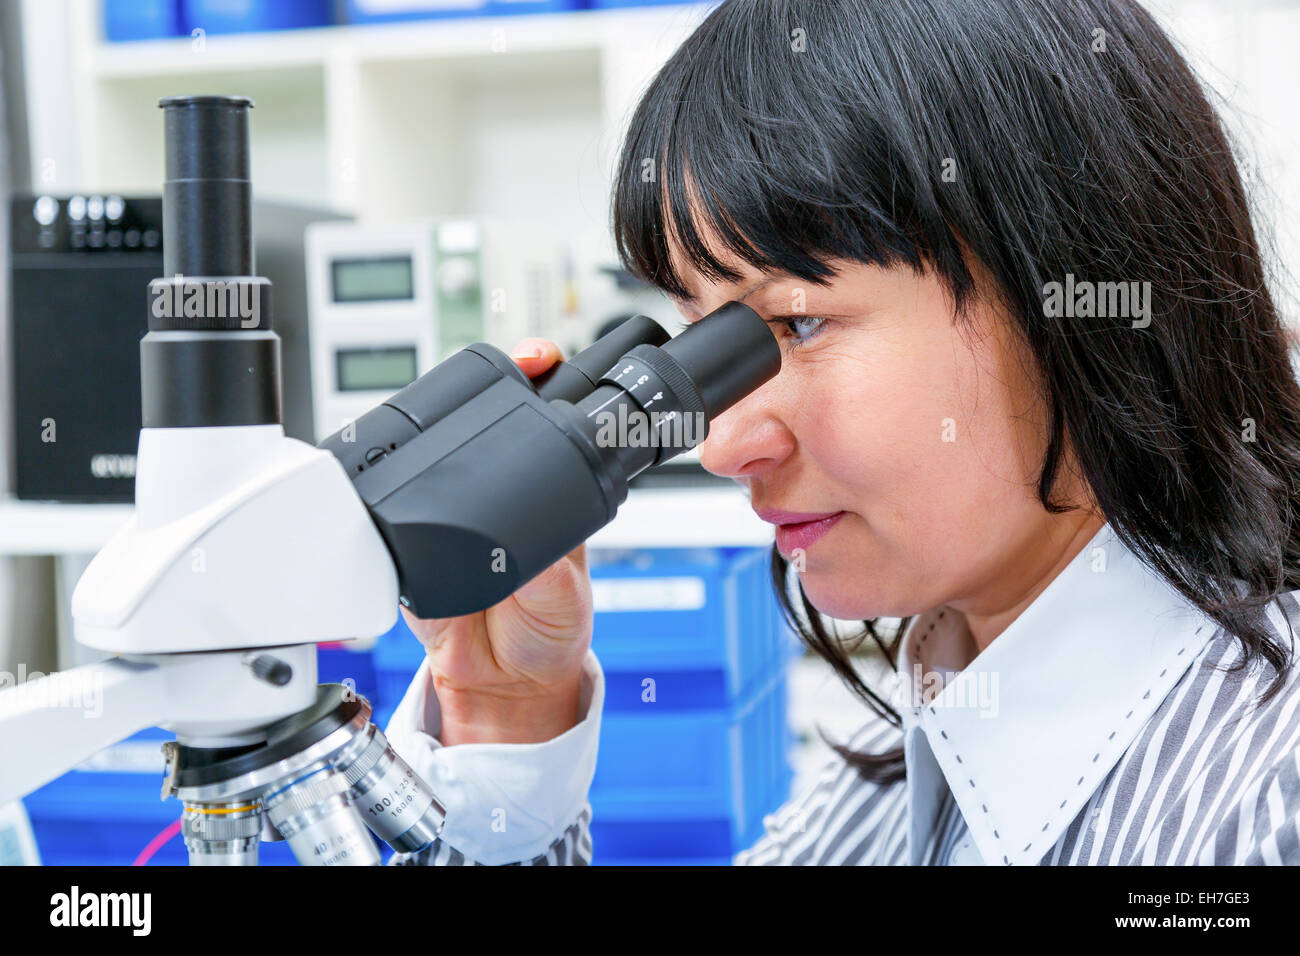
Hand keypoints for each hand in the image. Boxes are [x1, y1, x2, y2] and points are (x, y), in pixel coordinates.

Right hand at [399, 338, 593, 745]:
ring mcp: (449, 508)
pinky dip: (387, 485)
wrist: (501, 680)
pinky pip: (389, 504)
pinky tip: (397, 469)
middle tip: (509, 365)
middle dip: (488, 383)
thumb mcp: (563, 590)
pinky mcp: (406, 536)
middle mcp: (496, 489)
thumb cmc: (547, 629)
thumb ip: (548, 564)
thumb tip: (531, 543)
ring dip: (433, 423)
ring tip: (445, 405)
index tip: (541, 360)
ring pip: (434, 447)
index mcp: (547, 491)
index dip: (542, 380)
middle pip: (485, 418)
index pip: (545, 420)